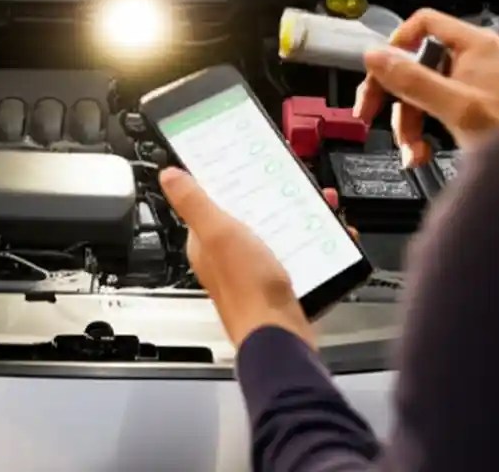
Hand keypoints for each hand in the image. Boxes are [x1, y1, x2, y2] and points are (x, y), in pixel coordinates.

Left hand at [160, 169, 354, 348]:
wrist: (279, 335)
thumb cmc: (246, 289)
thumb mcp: (217, 233)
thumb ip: (193, 203)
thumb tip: (168, 176)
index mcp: (208, 243)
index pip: (212, 204)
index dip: (228, 183)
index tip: (245, 164)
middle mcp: (229, 257)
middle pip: (249, 216)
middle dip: (272, 197)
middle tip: (292, 181)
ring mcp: (256, 270)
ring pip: (277, 232)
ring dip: (298, 215)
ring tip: (320, 203)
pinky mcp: (281, 283)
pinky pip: (298, 252)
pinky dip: (315, 240)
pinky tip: (330, 234)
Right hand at [353, 8, 498, 166]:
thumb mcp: (456, 106)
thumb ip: (413, 80)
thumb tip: (377, 57)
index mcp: (474, 46)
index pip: (423, 24)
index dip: (397, 45)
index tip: (380, 71)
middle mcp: (472, 61)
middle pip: (414, 65)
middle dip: (394, 95)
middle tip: (370, 113)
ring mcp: (471, 85)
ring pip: (420, 94)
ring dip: (408, 124)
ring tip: (411, 149)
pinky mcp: (470, 110)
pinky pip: (433, 112)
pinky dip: (422, 134)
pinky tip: (421, 152)